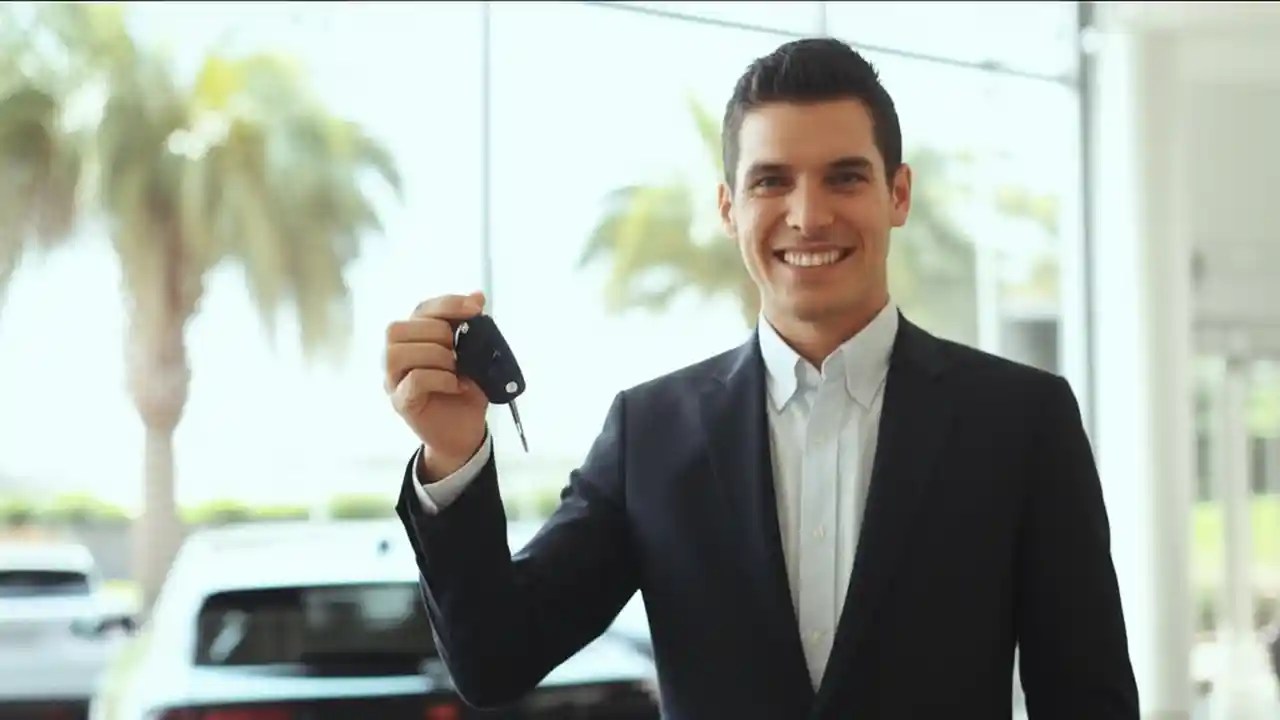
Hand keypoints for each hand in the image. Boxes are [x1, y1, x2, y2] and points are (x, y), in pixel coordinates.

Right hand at [385, 291, 488, 478]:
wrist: (466, 430)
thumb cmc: (466, 389)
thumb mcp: (476, 354)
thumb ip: (473, 326)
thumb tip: (477, 295)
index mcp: (414, 338)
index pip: (421, 309)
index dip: (447, 305)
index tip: (476, 310)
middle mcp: (396, 356)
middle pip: (398, 328)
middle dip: (438, 334)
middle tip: (461, 353)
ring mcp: (394, 380)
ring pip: (398, 352)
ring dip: (435, 356)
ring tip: (456, 369)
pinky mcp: (401, 402)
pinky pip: (413, 380)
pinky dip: (440, 378)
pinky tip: (456, 385)